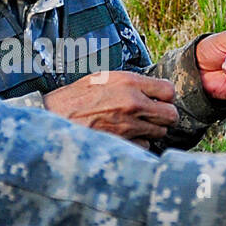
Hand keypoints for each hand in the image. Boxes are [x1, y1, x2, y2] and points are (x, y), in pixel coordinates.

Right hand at [43, 71, 177, 143]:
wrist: (54, 117)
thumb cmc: (76, 97)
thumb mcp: (103, 79)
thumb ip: (130, 84)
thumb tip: (151, 90)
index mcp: (129, 83)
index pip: (169, 90)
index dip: (165, 96)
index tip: (159, 99)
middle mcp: (132, 103)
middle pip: (170, 115)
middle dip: (164, 116)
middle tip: (154, 116)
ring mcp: (128, 125)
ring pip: (159, 132)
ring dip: (151, 131)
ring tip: (136, 125)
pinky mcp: (121, 143)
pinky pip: (143, 145)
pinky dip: (137, 143)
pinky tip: (124, 136)